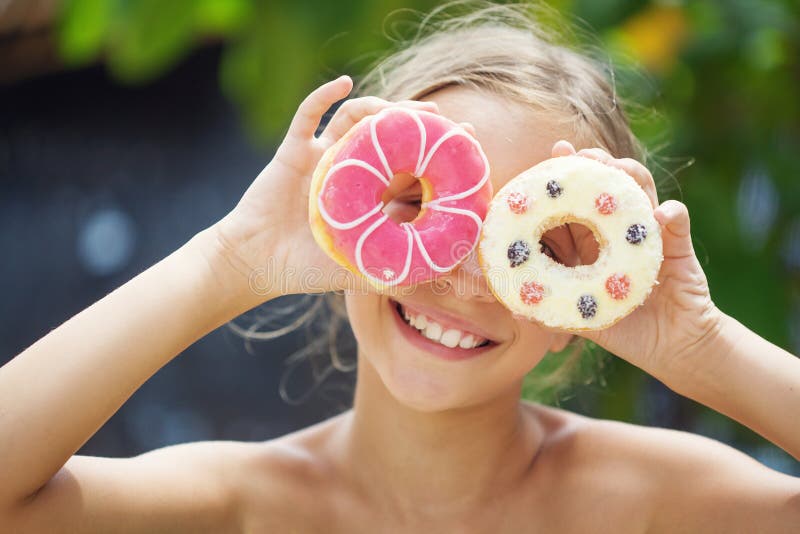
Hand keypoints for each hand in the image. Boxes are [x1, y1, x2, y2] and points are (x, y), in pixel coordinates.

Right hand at [203, 76, 438, 305]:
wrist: (257, 264)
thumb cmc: (306, 270)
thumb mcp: (359, 272)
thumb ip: (396, 274)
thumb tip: (442, 280)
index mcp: (367, 196)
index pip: (410, 167)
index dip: (436, 154)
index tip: (467, 143)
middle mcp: (348, 170)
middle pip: (387, 136)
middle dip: (416, 124)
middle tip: (443, 121)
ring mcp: (322, 157)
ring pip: (355, 119)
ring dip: (380, 108)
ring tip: (402, 108)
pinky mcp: (294, 150)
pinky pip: (308, 115)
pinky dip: (323, 95)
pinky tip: (344, 83)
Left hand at [550, 141, 721, 380]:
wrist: (674, 349)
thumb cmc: (625, 331)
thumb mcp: (582, 318)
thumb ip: (551, 309)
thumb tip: (513, 309)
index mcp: (591, 245)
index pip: (574, 205)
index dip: (563, 181)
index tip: (552, 156)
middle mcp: (619, 233)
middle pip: (606, 187)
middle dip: (592, 165)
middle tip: (577, 153)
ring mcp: (650, 235)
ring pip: (641, 193)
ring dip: (628, 175)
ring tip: (614, 167)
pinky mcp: (679, 249)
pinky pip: (678, 224)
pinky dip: (672, 215)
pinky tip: (660, 214)